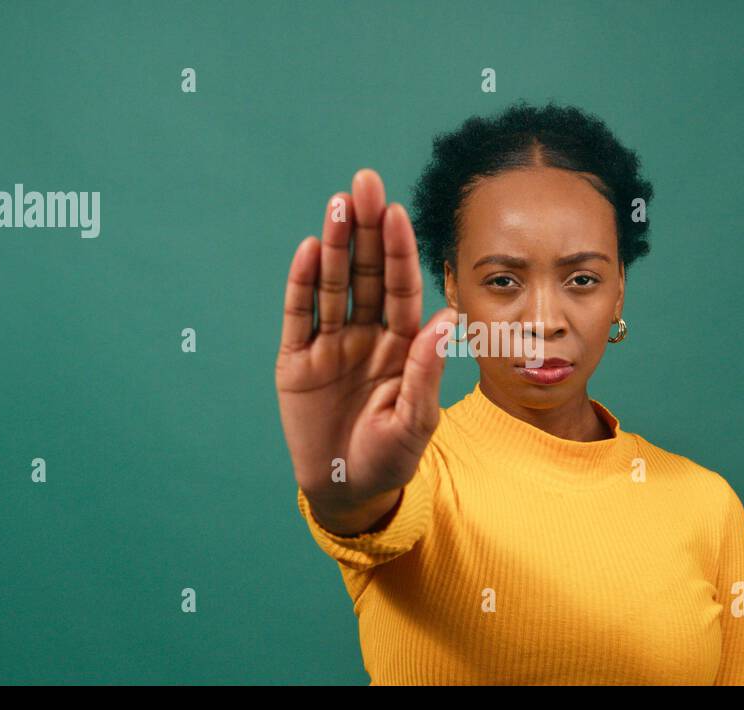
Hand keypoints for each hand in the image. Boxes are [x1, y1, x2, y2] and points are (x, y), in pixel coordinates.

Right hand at [276, 169, 455, 532]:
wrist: (347, 492)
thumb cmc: (390, 459)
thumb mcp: (415, 423)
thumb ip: (426, 372)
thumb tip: (447, 319)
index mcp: (402, 344)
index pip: (401, 287)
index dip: (398, 250)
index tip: (397, 211)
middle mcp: (366, 334)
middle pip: (365, 272)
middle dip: (365, 229)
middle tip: (364, 182)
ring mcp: (330, 344)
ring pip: (332, 285)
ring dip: (332, 244)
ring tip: (336, 204)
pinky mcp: (296, 360)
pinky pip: (299, 315)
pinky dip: (301, 283)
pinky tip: (308, 249)